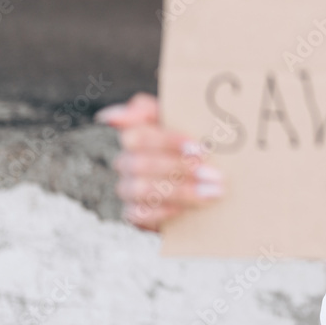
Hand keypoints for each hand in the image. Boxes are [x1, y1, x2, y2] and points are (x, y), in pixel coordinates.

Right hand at [96, 92, 224, 231]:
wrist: (206, 182)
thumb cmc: (194, 145)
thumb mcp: (186, 122)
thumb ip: (159, 110)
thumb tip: (110, 116)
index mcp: (136, 134)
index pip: (139, 135)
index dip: (169, 142)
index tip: (201, 149)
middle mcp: (126, 160)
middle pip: (140, 164)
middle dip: (180, 169)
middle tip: (215, 175)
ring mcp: (127, 188)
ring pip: (140, 189)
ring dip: (180, 192)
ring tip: (212, 193)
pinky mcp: (133, 213)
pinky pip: (138, 214)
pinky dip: (163, 212)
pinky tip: (187, 210)